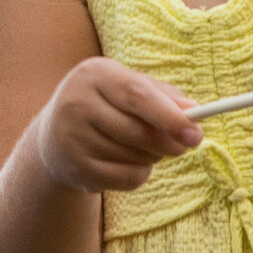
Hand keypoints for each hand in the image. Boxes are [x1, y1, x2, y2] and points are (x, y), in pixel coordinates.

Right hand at [33, 57, 200, 194]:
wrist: (55, 137)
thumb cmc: (107, 106)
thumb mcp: (131, 88)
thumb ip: (165, 96)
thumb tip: (194, 111)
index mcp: (94, 74)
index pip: (137, 95)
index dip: (170, 117)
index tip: (197, 134)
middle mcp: (76, 102)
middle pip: (138, 131)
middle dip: (168, 143)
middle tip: (183, 145)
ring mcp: (71, 137)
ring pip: (134, 157)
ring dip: (153, 157)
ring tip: (142, 147)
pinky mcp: (75, 168)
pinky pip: (127, 178)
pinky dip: (140, 173)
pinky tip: (127, 162)